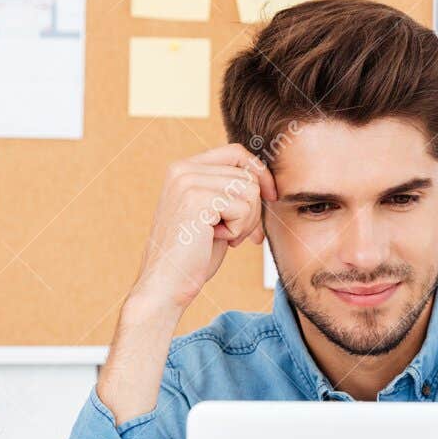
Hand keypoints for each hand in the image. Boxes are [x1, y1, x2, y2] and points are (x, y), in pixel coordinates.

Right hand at [128, 144, 277, 313]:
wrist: (166, 286)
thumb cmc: (192, 256)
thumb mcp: (213, 215)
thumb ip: (230, 191)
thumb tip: (266, 181)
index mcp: (183, 169)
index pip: (235, 153)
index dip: (259, 172)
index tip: (271, 195)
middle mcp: (182, 170)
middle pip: (247, 175)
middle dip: (253, 209)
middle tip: (236, 234)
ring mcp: (188, 182)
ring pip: (249, 191)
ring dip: (245, 221)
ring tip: (222, 237)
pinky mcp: (196, 199)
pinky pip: (242, 207)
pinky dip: (237, 229)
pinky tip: (214, 240)